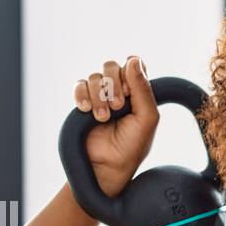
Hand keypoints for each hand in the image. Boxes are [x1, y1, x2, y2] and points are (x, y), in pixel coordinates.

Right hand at [73, 56, 157, 197]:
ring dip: (99, 96)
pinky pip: (79, 85)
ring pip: (95, 76)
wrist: (106, 166)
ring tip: (103, 118)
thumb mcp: (147, 119)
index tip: (131, 93)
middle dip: (115, 85)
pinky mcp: (82, 103)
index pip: (133, 65)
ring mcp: (100, 96)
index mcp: (138, 93)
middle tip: (119, 107)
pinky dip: (82, 94)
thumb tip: (134, 59)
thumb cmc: (132, 146)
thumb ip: (143, 89)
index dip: (130, 73)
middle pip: (112, 66)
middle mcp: (119, 91)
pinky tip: (86, 110)